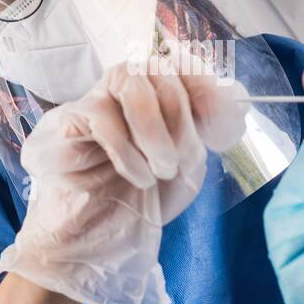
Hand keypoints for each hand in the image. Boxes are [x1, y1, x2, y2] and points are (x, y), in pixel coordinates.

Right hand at [0, 64, 247, 303]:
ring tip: (161, 170)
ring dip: (155, 130)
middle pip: (161, 68)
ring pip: (131, 79)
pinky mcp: (68, 118)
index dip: (207, 90)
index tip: (216, 133)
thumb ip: (207, 125)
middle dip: (180, 119)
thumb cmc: (146, 198)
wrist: (105, 239)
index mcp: (160, 92)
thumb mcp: (190, 161)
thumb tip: (235, 95)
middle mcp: (127, 86)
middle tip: (179, 163)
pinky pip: (103, 115)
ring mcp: (96, 97)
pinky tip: (137, 177)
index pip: (185, 64)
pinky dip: (128, 150)